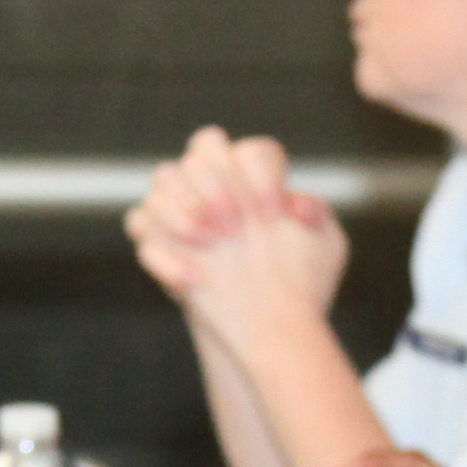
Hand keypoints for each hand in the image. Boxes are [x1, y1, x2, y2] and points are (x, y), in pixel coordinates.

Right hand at [124, 131, 346, 340]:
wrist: (265, 321)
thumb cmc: (298, 278)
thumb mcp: (325, 250)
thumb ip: (319, 217)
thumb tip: (298, 205)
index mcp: (258, 176)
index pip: (255, 152)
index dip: (263, 177)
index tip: (274, 215)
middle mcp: (216, 180)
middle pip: (204, 146)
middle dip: (219, 180)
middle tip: (237, 225)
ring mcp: (182, 205)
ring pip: (166, 176)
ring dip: (185, 206)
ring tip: (212, 244)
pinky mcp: (156, 238)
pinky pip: (140, 222)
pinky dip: (163, 250)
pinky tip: (193, 280)